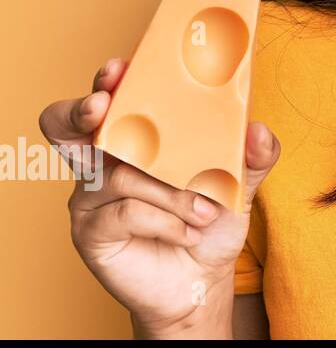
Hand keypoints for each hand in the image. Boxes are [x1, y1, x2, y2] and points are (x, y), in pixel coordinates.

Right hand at [40, 58, 279, 335]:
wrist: (202, 278)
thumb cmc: (213, 220)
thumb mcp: (243, 182)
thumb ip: (255, 155)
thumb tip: (257, 130)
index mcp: (135, 138)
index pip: (109, 99)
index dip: (107, 81)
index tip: (119, 69)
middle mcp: (104, 162)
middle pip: (66, 124)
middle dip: (80, 110)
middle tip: (102, 106)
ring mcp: (90, 197)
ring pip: (120, 176)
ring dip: (171, 192)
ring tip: (206, 210)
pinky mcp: (90, 232)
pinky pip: (123, 213)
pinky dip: (165, 220)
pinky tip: (188, 232)